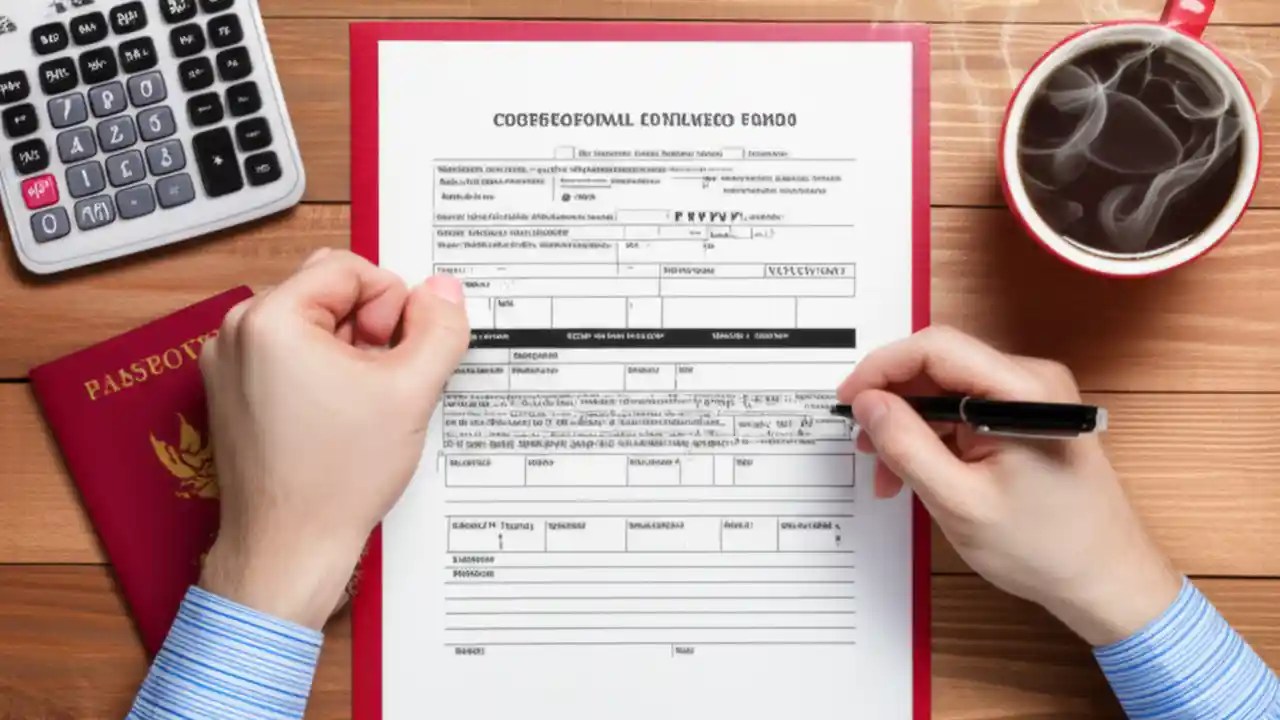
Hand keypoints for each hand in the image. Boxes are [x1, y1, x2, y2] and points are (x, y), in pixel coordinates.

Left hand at [197, 249, 469, 628]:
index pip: (351, 268)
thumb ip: (439, 329)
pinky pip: (288, 357)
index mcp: (271, 319)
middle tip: (384, 380)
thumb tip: (444, 291)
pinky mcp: (231, 394)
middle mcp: (237, 332)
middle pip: (328, 292)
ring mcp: (228, 364)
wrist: (286, 551)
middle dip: (369, 327)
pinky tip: (340, 418)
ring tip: (363, 405)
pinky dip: (323, 374)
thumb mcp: (411, 393)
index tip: (398, 353)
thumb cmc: (334, 479)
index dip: (391, 304)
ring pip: (311, 326)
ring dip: (350, 352)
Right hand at [838, 327, 1180, 645]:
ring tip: (889, 473)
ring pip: (946, 391)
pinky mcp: (1025, 417)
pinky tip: (918, 473)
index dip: (882, 368)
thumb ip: (908, 446)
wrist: (1106, 579)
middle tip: (863, 443)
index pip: (936, 348)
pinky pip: (964, 410)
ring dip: (909, 426)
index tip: (848, 400)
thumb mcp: (960, 501)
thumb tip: (867, 402)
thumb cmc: (1048, 548)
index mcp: (1024, 390)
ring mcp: (1030, 398)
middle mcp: (1031, 381)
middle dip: (892, 402)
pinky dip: (933, 437)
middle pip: (939, 365)